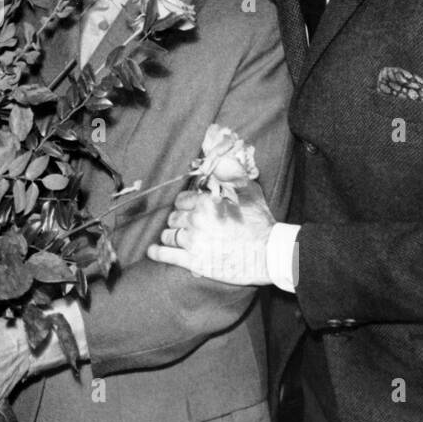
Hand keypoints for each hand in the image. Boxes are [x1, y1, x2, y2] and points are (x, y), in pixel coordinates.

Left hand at [145, 184, 275, 284]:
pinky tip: (152, 250)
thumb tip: (216, 159)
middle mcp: (196, 221)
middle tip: (184, 223)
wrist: (270, 254)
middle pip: (173, 217)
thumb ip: (230, 172)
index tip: (188, 208)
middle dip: (177, 219)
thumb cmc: (260, 222)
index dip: (185, 204)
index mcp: (206, 202)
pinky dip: (156, 252)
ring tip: (173, 236)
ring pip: (168, 235)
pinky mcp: (194, 262)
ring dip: (169, 234)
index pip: (181, 199)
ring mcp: (194, 242)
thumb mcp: (249, 190)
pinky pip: (166, 254)